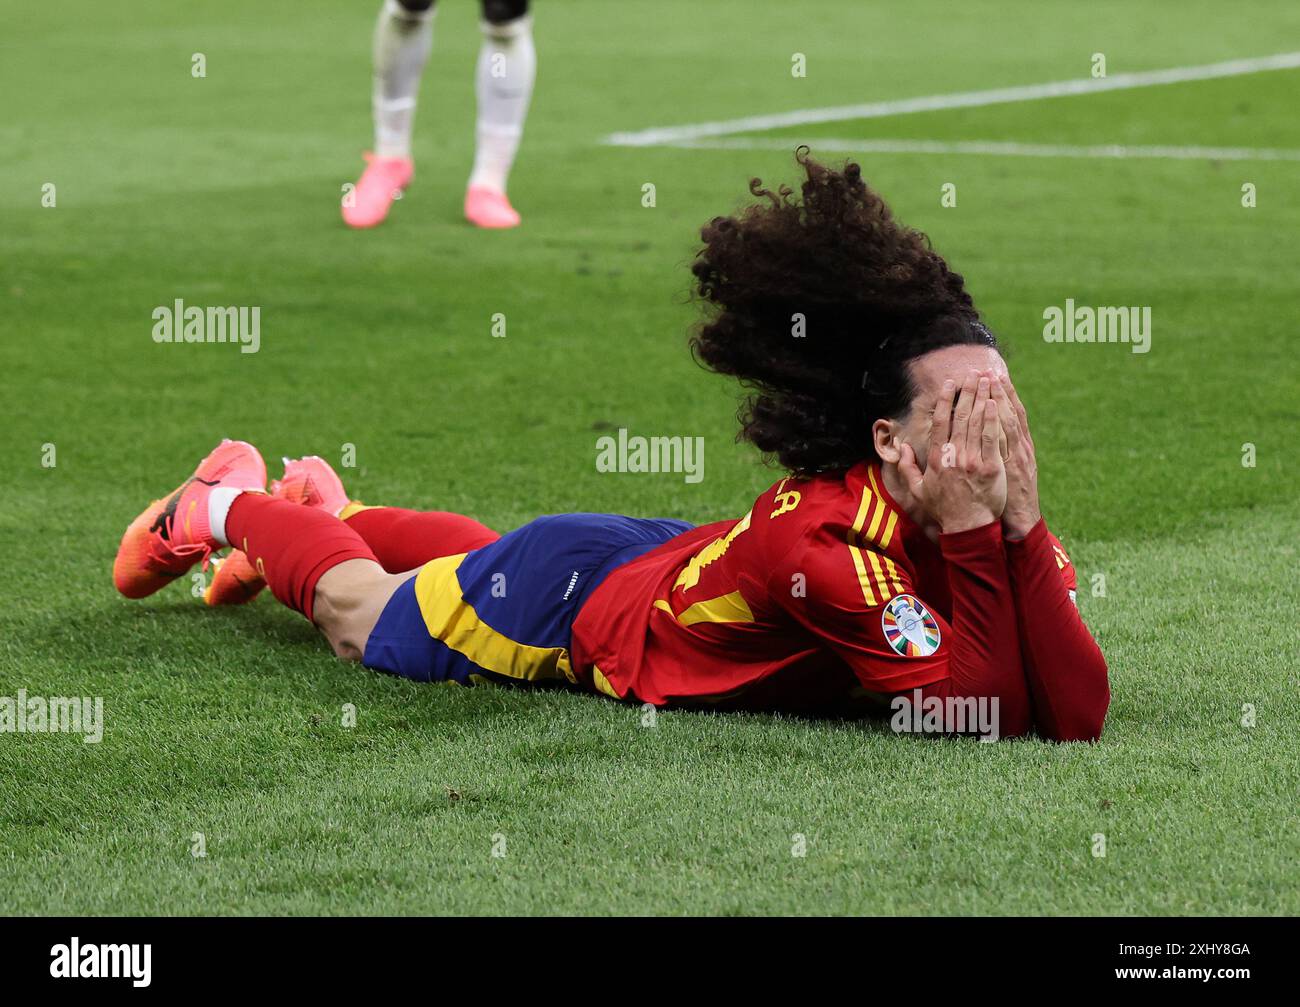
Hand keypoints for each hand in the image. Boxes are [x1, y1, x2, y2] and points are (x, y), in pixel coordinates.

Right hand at [898, 371, 1006, 532]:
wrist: (968, 527)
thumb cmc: (943, 509)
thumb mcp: (917, 491)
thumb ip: (908, 468)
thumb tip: (902, 449)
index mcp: (937, 458)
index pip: (941, 422)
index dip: (946, 400)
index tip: (950, 385)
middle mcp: (954, 455)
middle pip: (961, 416)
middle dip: (967, 392)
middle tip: (973, 374)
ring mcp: (972, 460)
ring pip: (977, 422)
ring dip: (982, 398)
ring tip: (986, 380)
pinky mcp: (990, 466)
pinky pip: (991, 437)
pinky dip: (992, 418)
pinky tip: (995, 402)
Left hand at [991, 372, 1039, 539]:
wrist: (1022, 520)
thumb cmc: (1009, 499)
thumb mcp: (1008, 473)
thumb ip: (1000, 454)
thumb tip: (988, 438)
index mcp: (1021, 447)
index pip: (1012, 416)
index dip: (1004, 396)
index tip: (995, 377)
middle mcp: (1022, 447)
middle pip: (1011, 413)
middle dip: (1000, 391)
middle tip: (990, 371)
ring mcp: (1019, 455)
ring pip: (1010, 421)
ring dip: (1000, 400)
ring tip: (991, 380)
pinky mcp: (1014, 466)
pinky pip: (1006, 440)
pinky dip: (1000, 422)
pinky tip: (992, 406)